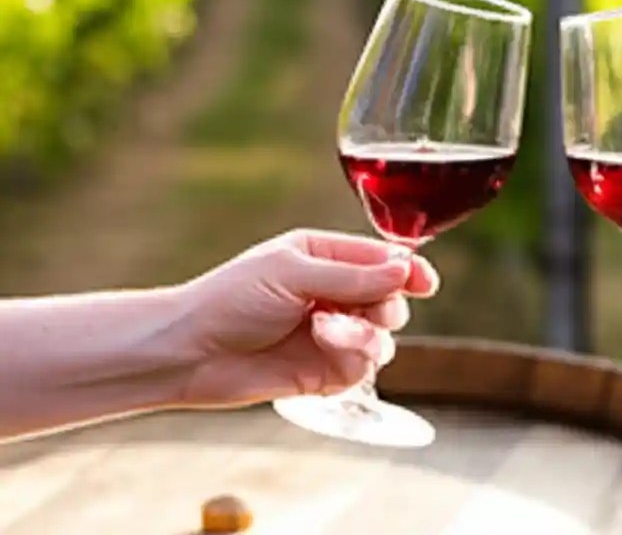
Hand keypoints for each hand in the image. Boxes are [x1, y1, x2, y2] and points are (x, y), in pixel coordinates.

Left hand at [173, 229, 437, 406]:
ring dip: (366, 332)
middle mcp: (334, 293)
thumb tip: (406, 270)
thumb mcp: (294, 273)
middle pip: (392, 299)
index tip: (425, 282)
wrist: (189, 353)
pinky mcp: (326, 372)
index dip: (409, 270)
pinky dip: (352, 355)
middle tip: (371, 309)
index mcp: (324, 256)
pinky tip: (322, 345)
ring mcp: (332, 335)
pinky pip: (364, 366)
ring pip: (384, 336)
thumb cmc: (230, 299)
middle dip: (386, 304)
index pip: (383, 259)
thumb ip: (354, 274)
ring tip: (328, 330)